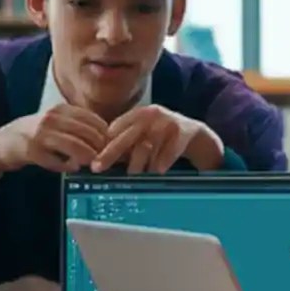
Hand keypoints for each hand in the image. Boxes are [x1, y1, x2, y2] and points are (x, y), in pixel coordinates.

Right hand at [0, 104, 108, 197]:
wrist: (0, 143)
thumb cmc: (35, 133)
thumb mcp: (56, 122)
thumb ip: (77, 126)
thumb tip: (107, 138)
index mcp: (60, 109)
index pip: (94, 120)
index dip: (106, 135)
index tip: (109, 146)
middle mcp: (52, 118)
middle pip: (88, 134)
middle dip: (99, 149)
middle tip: (102, 159)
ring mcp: (41, 134)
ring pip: (76, 146)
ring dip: (87, 158)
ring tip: (88, 165)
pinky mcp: (32, 151)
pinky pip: (58, 162)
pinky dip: (67, 166)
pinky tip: (70, 168)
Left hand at [91, 105, 223, 173]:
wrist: (195, 132)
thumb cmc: (162, 135)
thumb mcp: (143, 131)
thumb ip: (125, 141)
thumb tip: (99, 160)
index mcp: (138, 114)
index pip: (115, 129)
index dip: (104, 145)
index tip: (93, 159)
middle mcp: (151, 115)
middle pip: (126, 137)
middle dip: (110, 154)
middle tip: (98, 168)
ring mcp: (167, 122)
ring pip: (146, 147)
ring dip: (139, 165)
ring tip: (135, 176)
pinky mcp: (183, 132)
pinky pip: (168, 151)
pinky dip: (162, 163)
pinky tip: (157, 172)